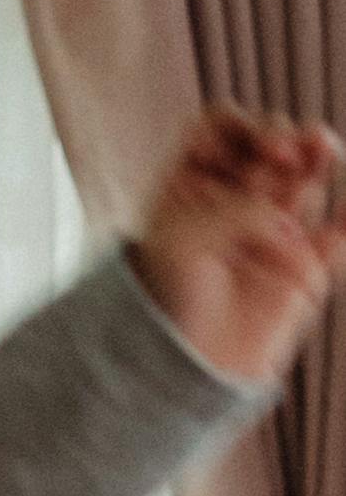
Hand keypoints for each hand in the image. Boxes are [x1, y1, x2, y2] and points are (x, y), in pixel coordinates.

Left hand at [131, 104, 345, 390]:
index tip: (251, 146)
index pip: (219, 132)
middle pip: (270, 147)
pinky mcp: (304, 267)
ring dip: (318, 154)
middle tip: (282, 154)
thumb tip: (286, 220)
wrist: (182, 367)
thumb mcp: (184, 241)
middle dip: (283, 138)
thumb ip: (237, 212)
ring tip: (323, 147)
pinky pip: (337, 235)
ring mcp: (272, 230)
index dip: (241, 127)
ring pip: (305, 178)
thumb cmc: (166, 302)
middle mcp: (233, 201)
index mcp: (190, 186)